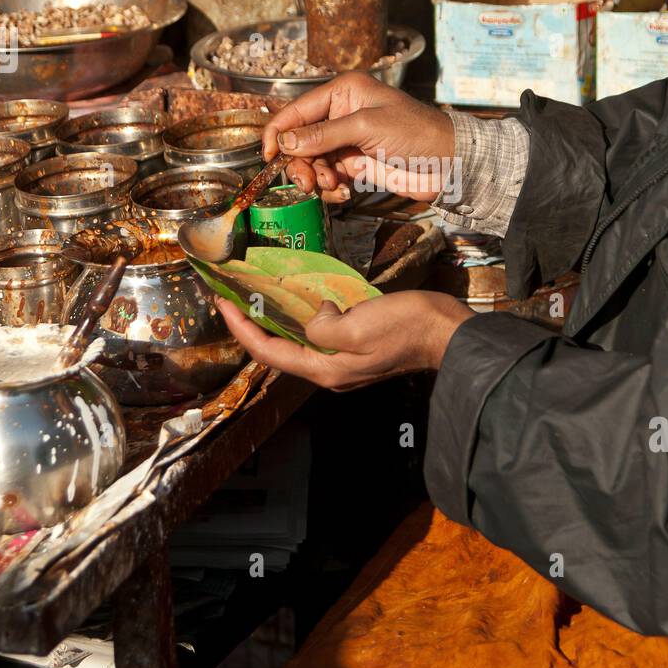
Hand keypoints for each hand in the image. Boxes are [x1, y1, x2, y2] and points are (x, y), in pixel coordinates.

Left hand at [215, 289, 472, 390]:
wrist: (445, 334)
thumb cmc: (403, 329)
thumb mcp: (356, 327)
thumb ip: (322, 327)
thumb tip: (313, 317)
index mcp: (325, 369)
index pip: (269, 351)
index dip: (242, 328)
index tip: (222, 303)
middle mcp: (330, 371)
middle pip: (280, 349)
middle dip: (255, 325)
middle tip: (234, 297)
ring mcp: (345, 362)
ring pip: (300, 342)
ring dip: (278, 321)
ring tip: (260, 296)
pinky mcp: (359, 349)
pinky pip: (322, 334)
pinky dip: (306, 316)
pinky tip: (304, 298)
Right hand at [262, 71, 456, 203]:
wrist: (449, 165)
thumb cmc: (416, 133)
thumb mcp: (367, 127)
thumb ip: (324, 135)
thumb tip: (285, 142)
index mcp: (343, 92)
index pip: (297, 110)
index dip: (278, 133)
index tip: (266, 156)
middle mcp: (341, 114)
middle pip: (300, 140)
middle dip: (300, 163)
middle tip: (306, 183)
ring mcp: (348, 141)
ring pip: (312, 162)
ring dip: (316, 178)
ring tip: (331, 187)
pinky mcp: (356, 166)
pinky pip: (328, 178)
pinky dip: (330, 189)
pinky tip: (343, 194)